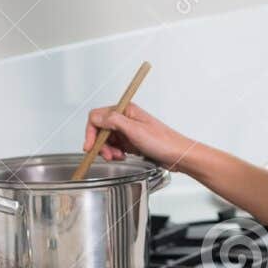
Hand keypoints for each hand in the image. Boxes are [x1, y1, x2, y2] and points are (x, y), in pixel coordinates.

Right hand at [83, 103, 197, 170]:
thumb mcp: (136, 131)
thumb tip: (96, 117)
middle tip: (108, 155)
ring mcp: (128, 130)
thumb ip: (114, 121)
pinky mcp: (131, 141)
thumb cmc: (163, 142)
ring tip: (117, 157)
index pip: (97, 116)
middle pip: (100, 129)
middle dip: (101, 144)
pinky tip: (122, 157)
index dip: (91, 132)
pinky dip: (115, 153)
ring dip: (108, 150)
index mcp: (126, 110)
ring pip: (107, 139)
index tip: (90, 146)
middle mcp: (125, 118)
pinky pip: (115, 146)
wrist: (177, 155)